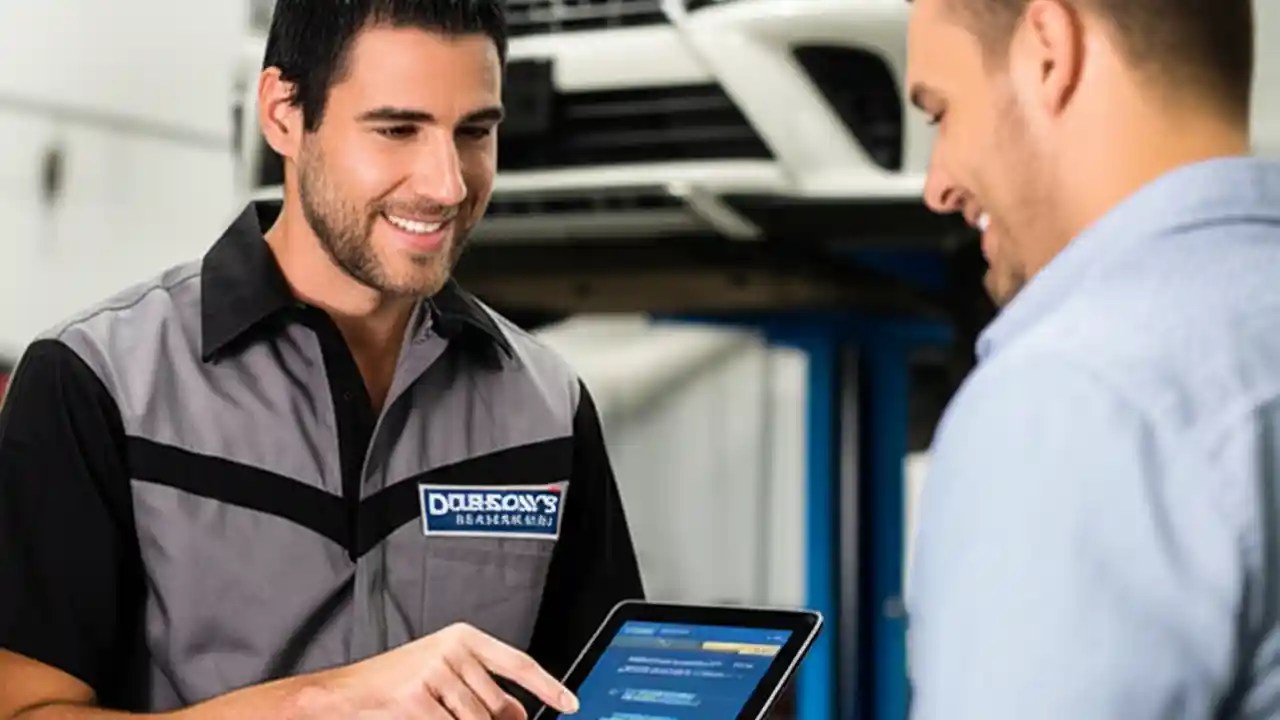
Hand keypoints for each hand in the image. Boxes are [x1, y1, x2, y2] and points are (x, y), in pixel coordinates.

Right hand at [322, 623, 578, 718]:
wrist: (344, 694)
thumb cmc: (394, 685)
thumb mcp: (445, 676)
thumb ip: (482, 691)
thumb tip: (518, 714)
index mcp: (464, 639)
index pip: (518, 663)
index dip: (549, 686)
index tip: (570, 703)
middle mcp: (453, 650)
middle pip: (496, 707)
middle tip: (456, 716)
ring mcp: (435, 672)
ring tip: (432, 714)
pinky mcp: (417, 698)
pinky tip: (421, 718)